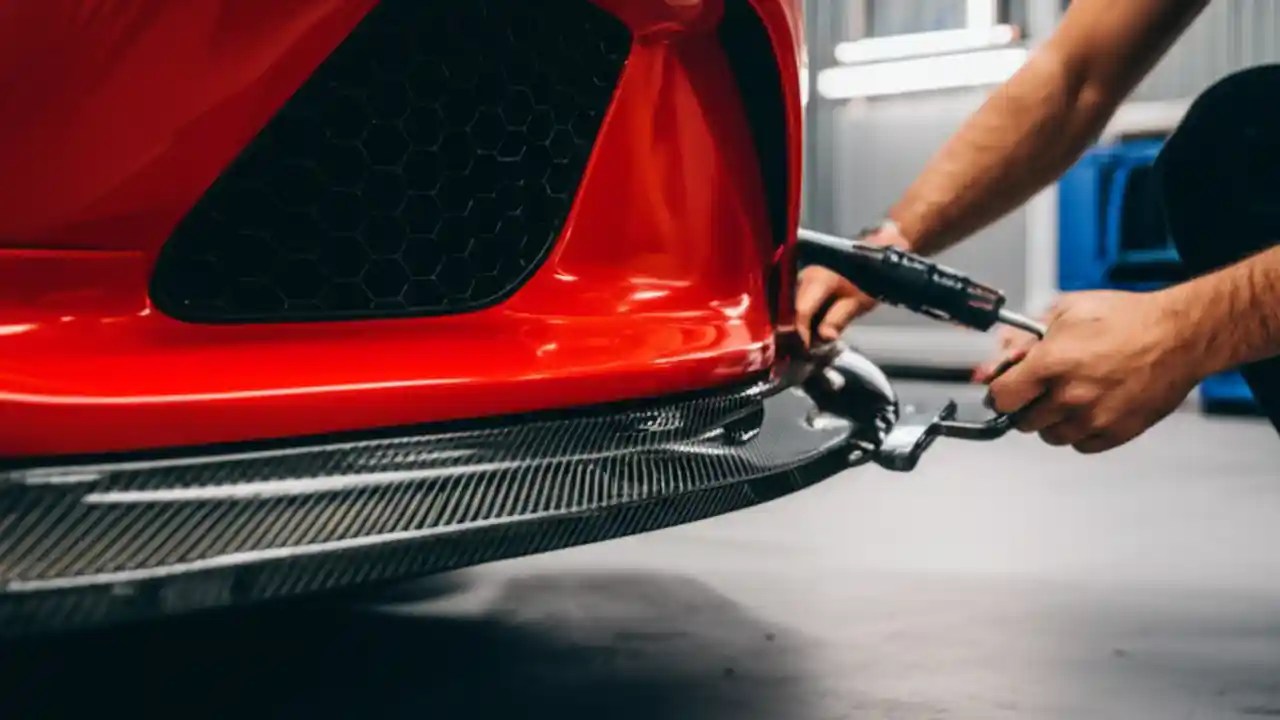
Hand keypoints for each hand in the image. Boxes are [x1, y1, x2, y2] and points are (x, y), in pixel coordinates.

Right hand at [795, 225, 909, 346]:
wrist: (875, 255)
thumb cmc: (870, 278)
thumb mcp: (858, 302)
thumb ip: (838, 319)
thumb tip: (824, 337)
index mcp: (817, 280)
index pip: (801, 310)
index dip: (802, 332)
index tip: (807, 348)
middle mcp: (804, 276)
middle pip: (792, 308)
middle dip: (798, 329)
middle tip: (807, 347)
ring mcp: (802, 277)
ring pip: (793, 305)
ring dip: (799, 323)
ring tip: (809, 338)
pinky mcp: (804, 281)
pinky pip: (797, 300)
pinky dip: (803, 314)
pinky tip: (810, 326)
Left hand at [986, 290, 1202, 453]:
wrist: (1178, 335)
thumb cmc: (1126, 319)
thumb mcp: (1065, 310)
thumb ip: (1025, 336)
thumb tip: (1000, 357)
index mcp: (1051, 364)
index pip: (1001, 397)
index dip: (1000, 392)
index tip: (1005, 389)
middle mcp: (1070, 396)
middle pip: (1022, 421)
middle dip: (1026, 405)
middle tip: (1041, 389)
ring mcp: (1094, 419)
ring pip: (1050, 436)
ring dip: (1052, 421)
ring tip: (1071, 397)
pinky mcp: (1116, 433)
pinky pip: (1081, 446)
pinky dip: (1080, 432)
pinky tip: (1091, 408)